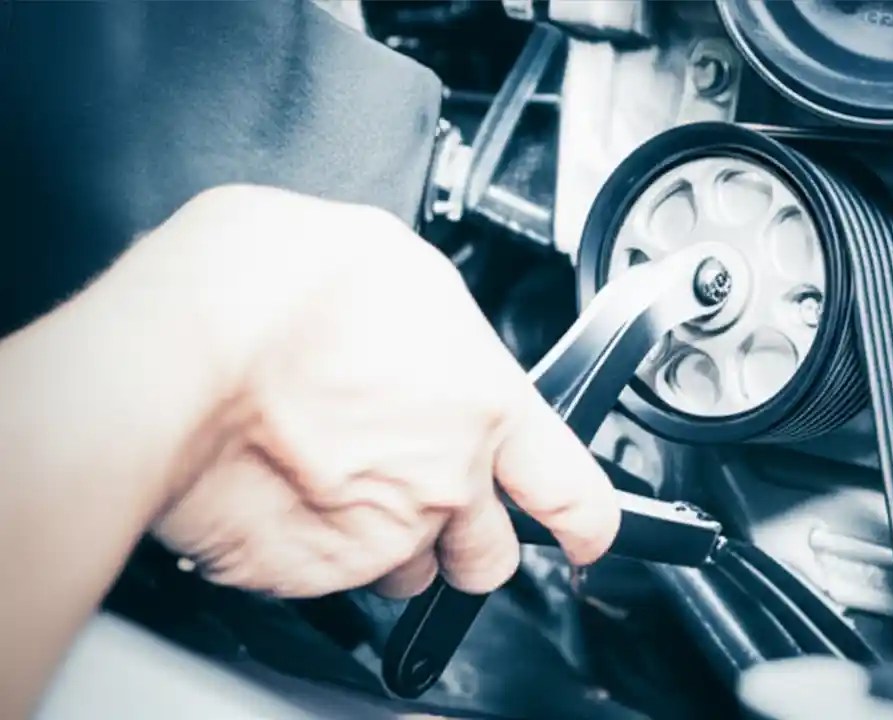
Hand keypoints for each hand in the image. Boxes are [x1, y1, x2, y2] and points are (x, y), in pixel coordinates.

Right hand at [127, 185, 619, 597]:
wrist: (176, 351)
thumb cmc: (273, 288)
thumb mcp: (388, 262)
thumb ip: (431, 322)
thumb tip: (421, 325)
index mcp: (483, 402)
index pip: (573, 494)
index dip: (587, 525)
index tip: (586, 534)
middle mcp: (444, 482)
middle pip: (489, 556)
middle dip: (469, 538)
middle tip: (431, 498)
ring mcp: (377, 536)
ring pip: (407, 572)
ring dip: (390, 544)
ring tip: (337, 484)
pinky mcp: (308, 572)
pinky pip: (328, 578)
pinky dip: (315, 549)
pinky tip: (283, 493)